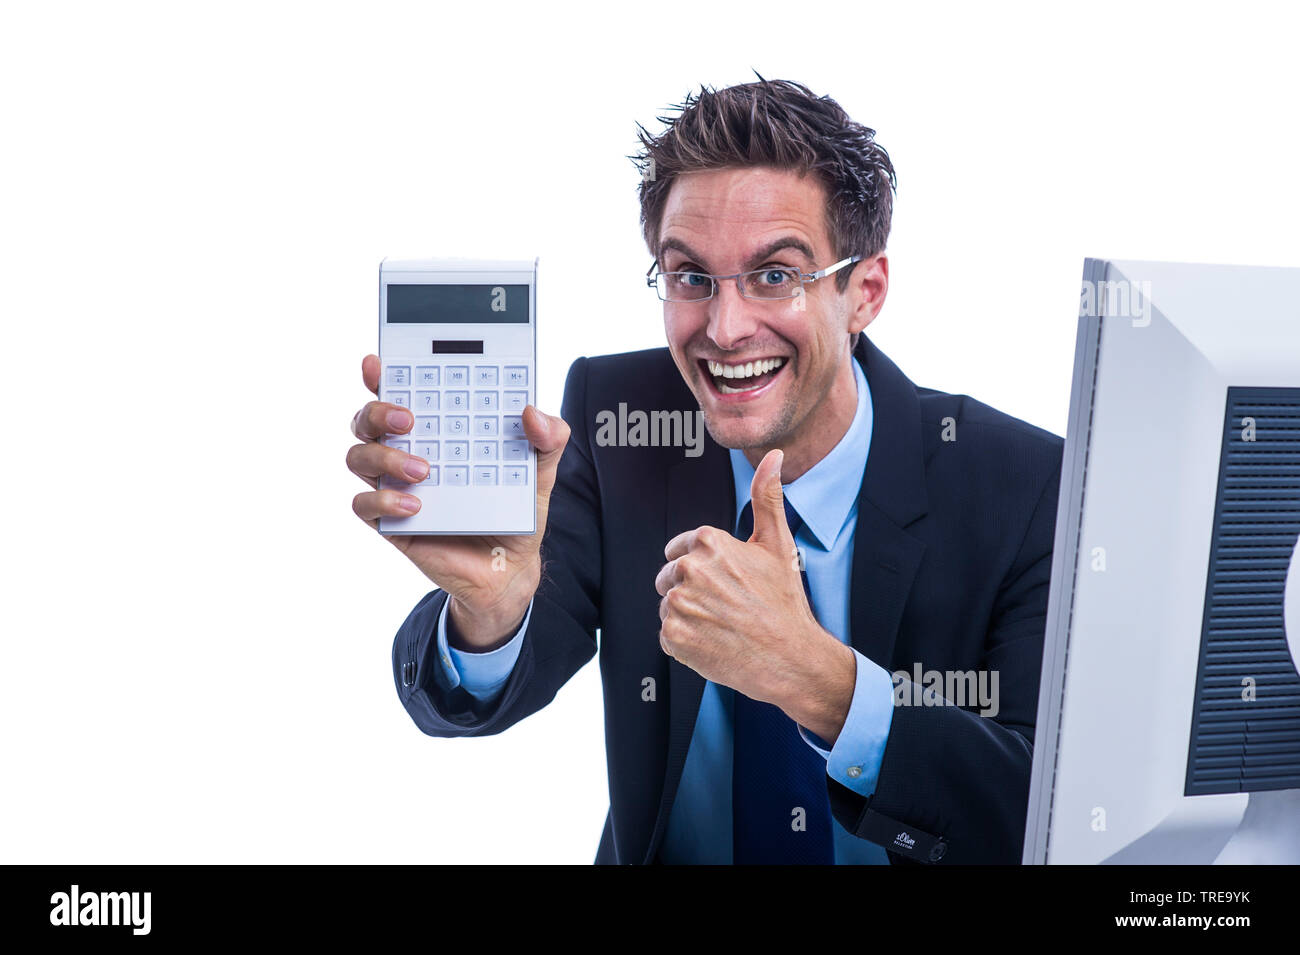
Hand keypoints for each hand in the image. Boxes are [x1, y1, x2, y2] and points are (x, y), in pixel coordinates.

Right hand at [347, 354, 570, 648]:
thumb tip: (533, 413)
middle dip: (379, 410)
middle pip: (368, 419)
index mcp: (438, 428)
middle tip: (410, 418)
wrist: (511, 567)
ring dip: (384, 456)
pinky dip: (383, 500)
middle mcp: (408, 450)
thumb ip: (548, 437)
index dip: (381, 374)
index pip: (400, 391)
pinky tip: (416, 506)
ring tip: (423, 470)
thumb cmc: (516, 507)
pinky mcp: (391, 522)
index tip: (379, 362)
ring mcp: (394, 485)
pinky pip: (365, 506)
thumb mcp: (540, 470)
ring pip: (359, 456)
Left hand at [655, 448, 855, 740]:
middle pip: (669, 579)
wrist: (792, 657)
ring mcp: (679, 604)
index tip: (725, 584)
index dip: (703, 569)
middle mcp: (688, 569)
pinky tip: (715, 642)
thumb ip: (766, 496)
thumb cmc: (786, 602)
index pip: (679, 551)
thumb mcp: (778, 544)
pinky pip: (667, 635)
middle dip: (691, 591)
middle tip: (726, 607)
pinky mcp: (673, 636)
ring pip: (669, 607)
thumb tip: (773, 457)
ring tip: (722, 625)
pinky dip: (686, 642)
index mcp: (708, 542)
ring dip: (689, 617)